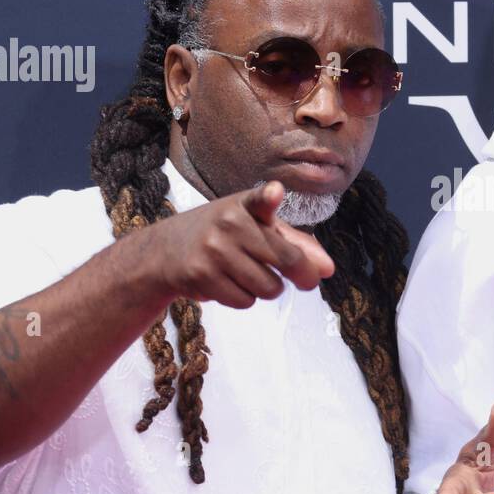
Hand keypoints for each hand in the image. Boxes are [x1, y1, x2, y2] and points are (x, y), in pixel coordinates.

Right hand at [149, 181, 334, 308]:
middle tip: (307, 281)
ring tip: (250, 274)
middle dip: (303, 276)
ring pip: (269, 288)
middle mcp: (229, 223)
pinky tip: (227, 282)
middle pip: (287, 261)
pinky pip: (246, 301)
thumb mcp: (256, 227)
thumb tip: (327, 269)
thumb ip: (295, 243)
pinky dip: (245, 298)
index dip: (268, 197)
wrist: (165, 251)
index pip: (259, 200)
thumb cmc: (224, 236)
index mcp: (245, 205)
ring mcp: (214, 250)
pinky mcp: (201, 275)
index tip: (275, 192)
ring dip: (268, 289)